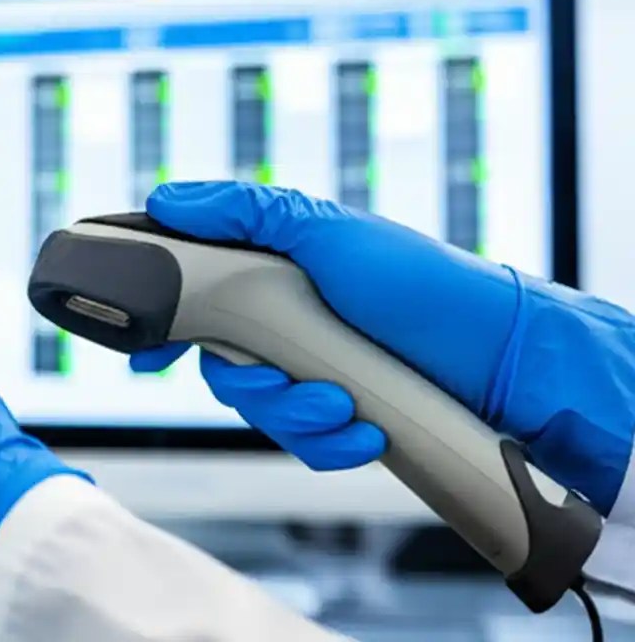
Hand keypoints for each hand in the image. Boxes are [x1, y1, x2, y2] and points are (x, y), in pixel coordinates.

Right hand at [132, 181, 634, 512]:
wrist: (499, 354)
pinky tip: (363, 429)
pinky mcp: (341, 417)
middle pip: (220, 369)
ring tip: (340, 404)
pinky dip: (331, 443)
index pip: (194, 299)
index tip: (145, 356)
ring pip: (262, 413)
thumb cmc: (419, 280)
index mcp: (272, 275)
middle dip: (251, 384)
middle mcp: (286, 326)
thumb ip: (244, 212)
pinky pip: (306, 445)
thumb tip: (166, 200)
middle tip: (286, 378)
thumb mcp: (325, 228)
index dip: (162, 330)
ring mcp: (313, 373)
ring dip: (296, 417)